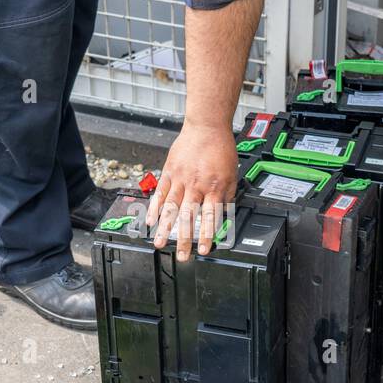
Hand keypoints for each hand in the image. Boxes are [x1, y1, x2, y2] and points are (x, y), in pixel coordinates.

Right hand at [146, 122, 237, 261]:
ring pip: (171, 208)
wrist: (207, 126)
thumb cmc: (220, 149)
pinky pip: (160, 193)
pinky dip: (154, 208)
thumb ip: (227, 196)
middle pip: (189, 218)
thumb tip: (225, 215)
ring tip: (159, 243)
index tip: (204, 250)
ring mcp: (180, 179)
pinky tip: (150, 221)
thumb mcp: (232, 174)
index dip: (207, 236)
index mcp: (214, 188)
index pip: (210, 218)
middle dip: (184, 239)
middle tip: (180, 255)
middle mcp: (196, 186)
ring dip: (165, 228)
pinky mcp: (169, 172)